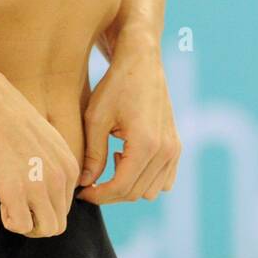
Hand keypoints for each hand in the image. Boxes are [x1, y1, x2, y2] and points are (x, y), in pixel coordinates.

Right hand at [0, 88, 81, 237]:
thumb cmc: (13, 121)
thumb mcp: (49, 140)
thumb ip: (56, 164)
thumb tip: (50, 185)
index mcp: (70, 167)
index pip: (66, 207)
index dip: (44, 206)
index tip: (26, 193)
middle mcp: (60, 180)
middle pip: (58, 223)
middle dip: (37, 221)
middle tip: (18, 207)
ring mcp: (39, 188)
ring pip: (45, 230)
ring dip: (27, 226)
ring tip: (11, 207)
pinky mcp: (16, 193)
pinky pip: (20, 227)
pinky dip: (10, 222)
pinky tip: (1, 203)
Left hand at [76, 48, 181, 203]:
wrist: (141, 62)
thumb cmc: (115, 85)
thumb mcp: (96, 119)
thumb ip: (92, 155)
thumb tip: (85, 184)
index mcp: (146, 144)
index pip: (121, 187)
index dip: (98, 195)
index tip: (81, 192)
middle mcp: (166, 150)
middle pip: (135, 193)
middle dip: (110, 193)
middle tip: (89, 183)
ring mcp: (174, 149)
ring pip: (151, 191)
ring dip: (128, 186)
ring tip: (111, 163)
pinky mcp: (176, 146)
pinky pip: (164, 180)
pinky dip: (145, 179)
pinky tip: (127, 158)